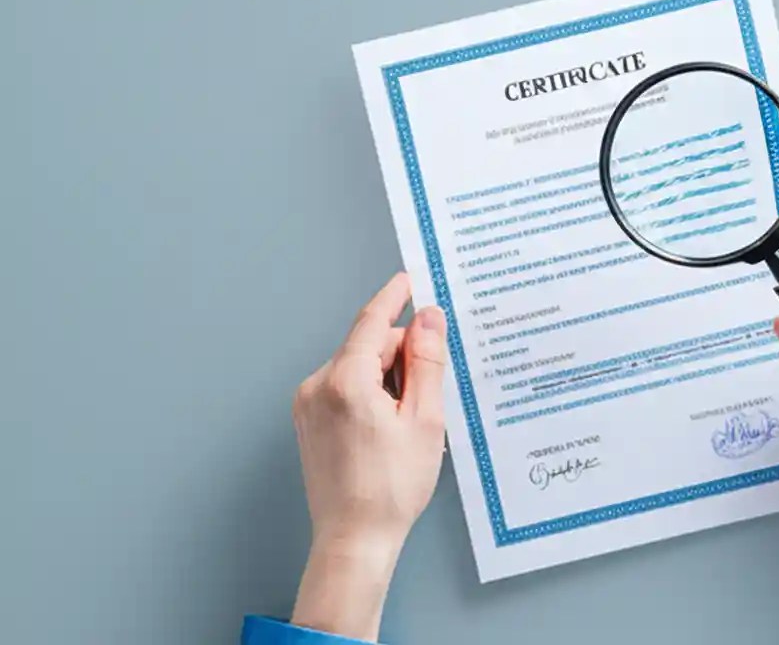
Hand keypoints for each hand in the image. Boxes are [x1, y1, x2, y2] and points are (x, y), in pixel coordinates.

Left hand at [289, 272, 447, 640]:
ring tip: (409, 420)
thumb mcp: (425, 420)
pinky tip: (389, 425)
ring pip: (355, 366)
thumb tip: (428, 319)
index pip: (372, 321)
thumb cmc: (392, 488)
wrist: (354, 539)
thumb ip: (427, 362)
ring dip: (385, 376)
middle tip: (431, 388)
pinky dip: (368, 392)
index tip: (409, 279)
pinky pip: (342, 387)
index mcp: (346, 381)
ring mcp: (307, 404)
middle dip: (400, 354)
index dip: (394, 297)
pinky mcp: (306, 421)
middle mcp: (318, 385)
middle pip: (366, 345)